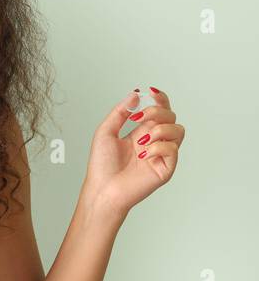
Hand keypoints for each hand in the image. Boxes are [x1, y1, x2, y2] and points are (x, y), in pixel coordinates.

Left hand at [83, 87, 185, 215]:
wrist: (103, 188)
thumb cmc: (102, 164)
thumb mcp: (106, 131)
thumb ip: (120, 112)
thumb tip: (136, 94)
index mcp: (142, 131)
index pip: (160, 110)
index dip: (161, 99)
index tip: (152, 92)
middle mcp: (154, 141)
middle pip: (171, 116)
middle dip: (157, 111)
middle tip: (138, 119)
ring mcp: (162, 154)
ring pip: (178, 130)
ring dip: (159, 129)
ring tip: (141, 140)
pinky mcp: (166, 167)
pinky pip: (173, 149)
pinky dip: (158, 147)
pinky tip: (143, 155)